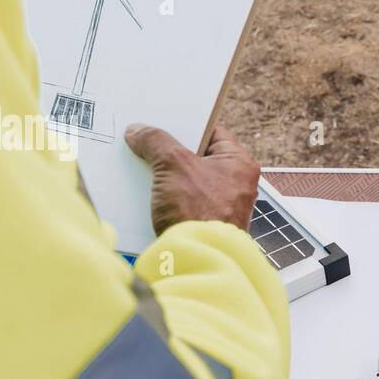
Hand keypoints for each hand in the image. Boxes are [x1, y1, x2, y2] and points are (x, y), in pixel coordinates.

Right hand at [125, 124, 260, 235]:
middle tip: (144, 138)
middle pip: (197, 156)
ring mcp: (220, 206)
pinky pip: (181, 202)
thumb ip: (156, 141)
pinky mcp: (203, 224)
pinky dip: (164, 195)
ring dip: (164, 173)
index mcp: (240, 164)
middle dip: (169, 149)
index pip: (212, 131)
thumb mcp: (174, 165)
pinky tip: (143, 191)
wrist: (197, 260)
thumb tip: (138, 131)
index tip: (161, 117)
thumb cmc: (198, 212)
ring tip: (138, 161)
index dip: (186, 123)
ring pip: (187, 180)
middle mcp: (235, 185)